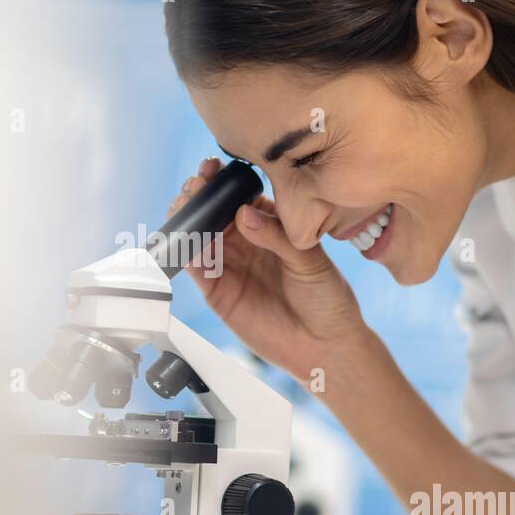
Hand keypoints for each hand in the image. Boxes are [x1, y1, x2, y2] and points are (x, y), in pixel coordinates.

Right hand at [166, 156, 366, 384]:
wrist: (324, 345)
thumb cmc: (327, 299)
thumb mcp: (311, 260)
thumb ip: (277, 235)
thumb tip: (243, 213)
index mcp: (268, 224)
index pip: (238, 195)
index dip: (223, 181)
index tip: (213, 169)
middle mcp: (244, 241)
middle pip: (211, 211)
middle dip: (198, 195)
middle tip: (196, 187)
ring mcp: (228, 265)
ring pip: (197, 236)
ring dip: (187, 220)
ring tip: (187, 209)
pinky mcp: (217, 291)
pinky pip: (196, 268)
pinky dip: (188, 255)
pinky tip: (192, 246)